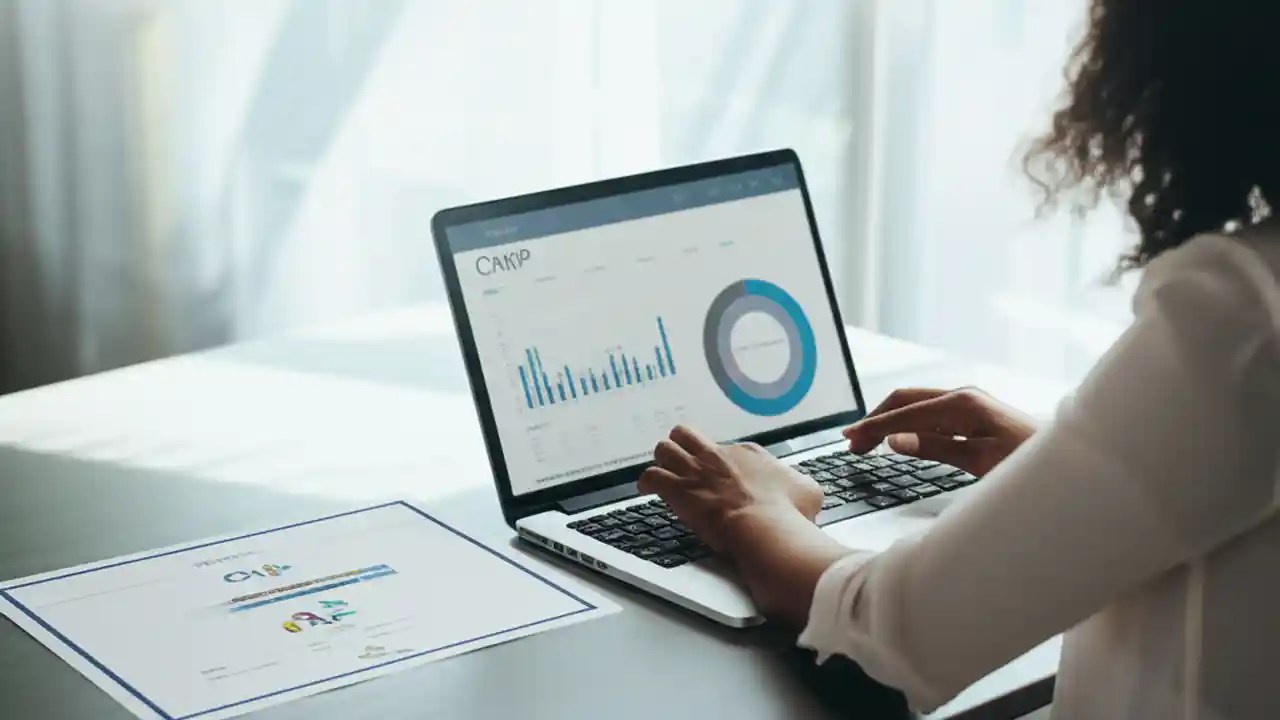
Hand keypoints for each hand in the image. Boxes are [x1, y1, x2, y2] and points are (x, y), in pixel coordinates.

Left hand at [638, 425, 822, 552]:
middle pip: (687, 434)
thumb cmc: (788, 513)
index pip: (727, 446)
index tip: (723, 475)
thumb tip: (804, 489)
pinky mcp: (679, 490)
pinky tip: (649, 490)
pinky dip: (648, 483)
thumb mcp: (808, 491)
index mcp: (748, 453)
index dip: (722, 461)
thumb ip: (801, 484)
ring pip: (664, 448)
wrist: (765, 527)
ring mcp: (696, 470)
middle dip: (682, 446)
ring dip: (663, 461)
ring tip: (664, 473)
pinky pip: (651, 476)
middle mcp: (718, 455)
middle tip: (683, 462)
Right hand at [843, 387, 1036, 476]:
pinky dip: (908, 425)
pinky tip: (899, 439)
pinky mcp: (974, 415)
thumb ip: (935, 447)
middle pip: (905, 401)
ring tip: (868, 443)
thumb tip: (894, 439)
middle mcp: (963, 396)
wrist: (1069, 462)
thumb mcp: (980, 461)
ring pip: (916, 407)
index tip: (850, 440)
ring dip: (889, 422)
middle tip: (853, 444)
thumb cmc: (1030, 463)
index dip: (873, 427)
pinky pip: (931, 415)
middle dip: (875, 420)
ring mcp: (969, 404)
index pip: (904, 412)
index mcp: (962, 402)